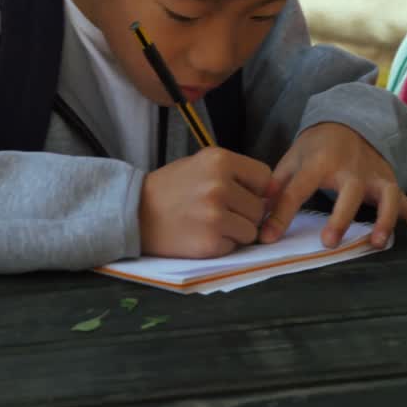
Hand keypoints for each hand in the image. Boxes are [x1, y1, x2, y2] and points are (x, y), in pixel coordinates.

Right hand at [138, 147, 270, 257]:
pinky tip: (199, 235)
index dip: (255, 190)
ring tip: (208, 224)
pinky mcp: (210, 241)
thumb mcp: (199, 165)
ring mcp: (215, 215)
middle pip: (259, 208)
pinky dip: (221, 245)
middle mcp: (219, 185)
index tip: (238, 195)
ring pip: (251, 230)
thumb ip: (234, 174)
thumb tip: (272, 193)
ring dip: (235, 232)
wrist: (134, 213)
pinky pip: (234, 246)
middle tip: (216, 212)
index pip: (264, 178)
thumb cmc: (169, 189)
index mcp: (219, 160)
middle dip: (244, 214)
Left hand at [262, 122, 406, 248]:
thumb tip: (256, 211)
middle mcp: (351, 169)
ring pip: (386, 198)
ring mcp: (375, 176)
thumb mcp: (290, 160)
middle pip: (348, 193)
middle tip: (329, 243)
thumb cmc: (314, 148)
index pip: (297, 189)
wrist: (348, 122)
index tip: (267, 237)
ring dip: (384, 220)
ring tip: (377, 243)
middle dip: (340, 218)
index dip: (280, 214)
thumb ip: (275, 185)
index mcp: (319, 162)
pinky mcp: (390, 184)